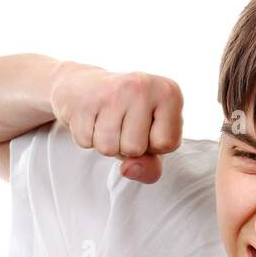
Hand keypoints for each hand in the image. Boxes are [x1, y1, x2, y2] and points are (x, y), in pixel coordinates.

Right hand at [50, 61, 183, 182]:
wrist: (86, 87)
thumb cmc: (127, 119)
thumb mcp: (150, 142)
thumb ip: (150, 167)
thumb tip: (127, 170)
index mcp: (169, 92)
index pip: (167, 144)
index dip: (153, 145)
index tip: (146, 126)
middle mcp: (143, 86)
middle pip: (135, 149)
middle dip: (126, 147)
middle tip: (122, 123)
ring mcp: (113, 91)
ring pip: (109, 149)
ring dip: (107, 144)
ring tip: (108, 122)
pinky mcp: (85, 100)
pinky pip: (87, 142)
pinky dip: (88, 138)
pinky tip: (93, 118)